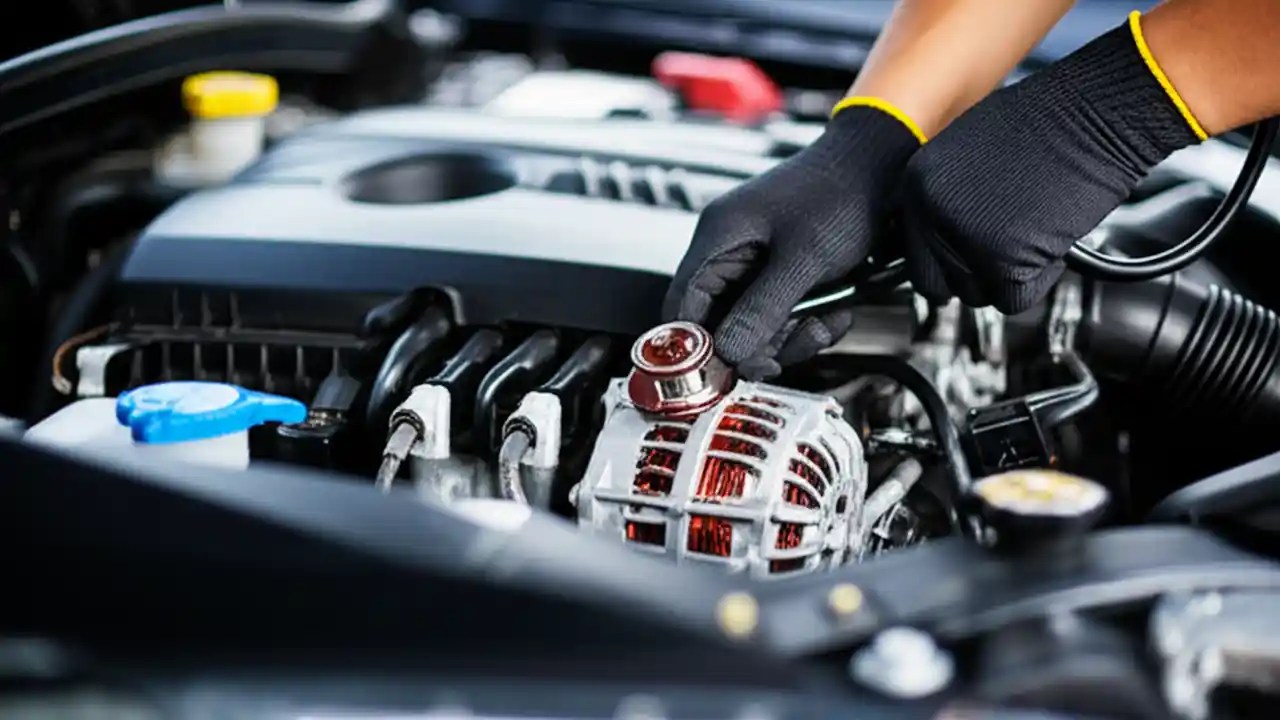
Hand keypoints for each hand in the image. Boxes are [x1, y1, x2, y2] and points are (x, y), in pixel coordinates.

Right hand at [663, 104, 921, 378]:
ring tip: (824, 324)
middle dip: (757, 345)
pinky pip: (780, 312)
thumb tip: (730, 352)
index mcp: (718, 237)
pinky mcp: (780, 271)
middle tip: (787, 355)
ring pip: (753, 324)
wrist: (882, 164)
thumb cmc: (841, 192)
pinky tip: (835, 311)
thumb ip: (762, 308)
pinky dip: (807, 321)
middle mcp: (728, 250)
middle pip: (719, 322)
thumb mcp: (803, 259)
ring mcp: (754, 261)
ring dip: (790, 336)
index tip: (725, 371)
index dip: (697, 345)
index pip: (682, 306)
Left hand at [900, 14, 1203, 313]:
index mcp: (918, 184)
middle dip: (979, 276)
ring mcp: (963, 236)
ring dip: (1010, 277)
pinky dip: (1039, 281)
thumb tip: (950, 239)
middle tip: (1012, 257)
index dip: (949, 267)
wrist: (1093, 113)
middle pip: (943, 283)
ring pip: (978, 294)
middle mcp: (931, 211)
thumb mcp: (974, 152)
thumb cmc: (1048, 122)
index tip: (970, 269)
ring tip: (1037, 235)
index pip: (917, 255)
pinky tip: (1054, 244)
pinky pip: (1013, 299)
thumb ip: (953, 198)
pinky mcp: (1001, 258)